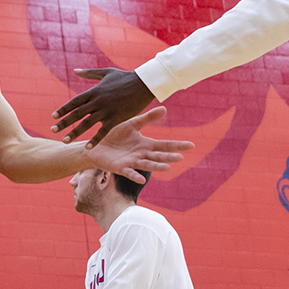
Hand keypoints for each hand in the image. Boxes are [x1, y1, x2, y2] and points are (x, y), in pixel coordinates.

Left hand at [54, 67, 156, 142]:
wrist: (144, 83)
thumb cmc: (126, 77)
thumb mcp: (106, 73)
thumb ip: (89, 73)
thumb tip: (75, 70)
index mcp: (94, 91)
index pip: (74, 102)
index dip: (63, 109)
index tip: (53, 116)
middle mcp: (97, 101)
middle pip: (76, 114)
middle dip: (64, 123)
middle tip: (52, 130)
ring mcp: (106, 110)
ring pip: (86, 123)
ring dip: (74, 133)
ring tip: (64, 141)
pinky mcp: (116, 117)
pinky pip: (103, 131)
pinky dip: (95, 139)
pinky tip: (87, 147)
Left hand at [78, 105, 193, 182]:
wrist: (96, 146)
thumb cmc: (115, 135)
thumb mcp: (131, 124)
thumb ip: (147, 118)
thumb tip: (164, 108)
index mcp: (145, 144)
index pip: (164, 145)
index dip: (177, 145)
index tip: (191, 145)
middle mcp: (141, 155)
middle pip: (158, 156)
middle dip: (169, 157)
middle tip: (181, 158)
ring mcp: (131, 162)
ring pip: (146, 165)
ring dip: (156, 167)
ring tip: (167, 168)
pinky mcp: (120, 168)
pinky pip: (129, 173)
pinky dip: (135, 176)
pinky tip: (142, 180)